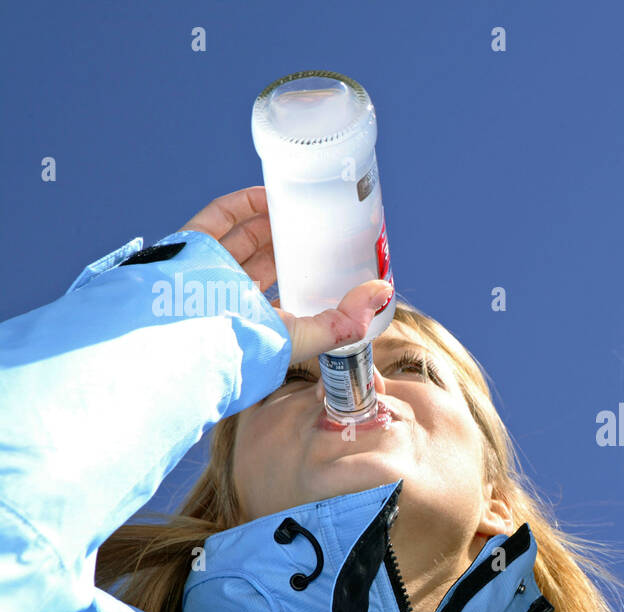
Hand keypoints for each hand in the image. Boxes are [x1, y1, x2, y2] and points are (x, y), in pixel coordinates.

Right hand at [180, 186, 391, 365]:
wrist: (184, 339)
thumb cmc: (242, 350)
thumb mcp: (303, 340)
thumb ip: (344, 321)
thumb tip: (384, 292)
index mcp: (254, 324)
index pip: (283, 297)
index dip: (306, 278)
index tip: (333, 260)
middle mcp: (229, 298)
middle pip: (264, 263)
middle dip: (291, 245)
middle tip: (322, 228)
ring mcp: (208, 270)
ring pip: (243, 238)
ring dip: (272, 222)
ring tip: (303, 209)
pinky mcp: (190, 246)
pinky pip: (218, 219)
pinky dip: (243, 204)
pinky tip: (271, 194)